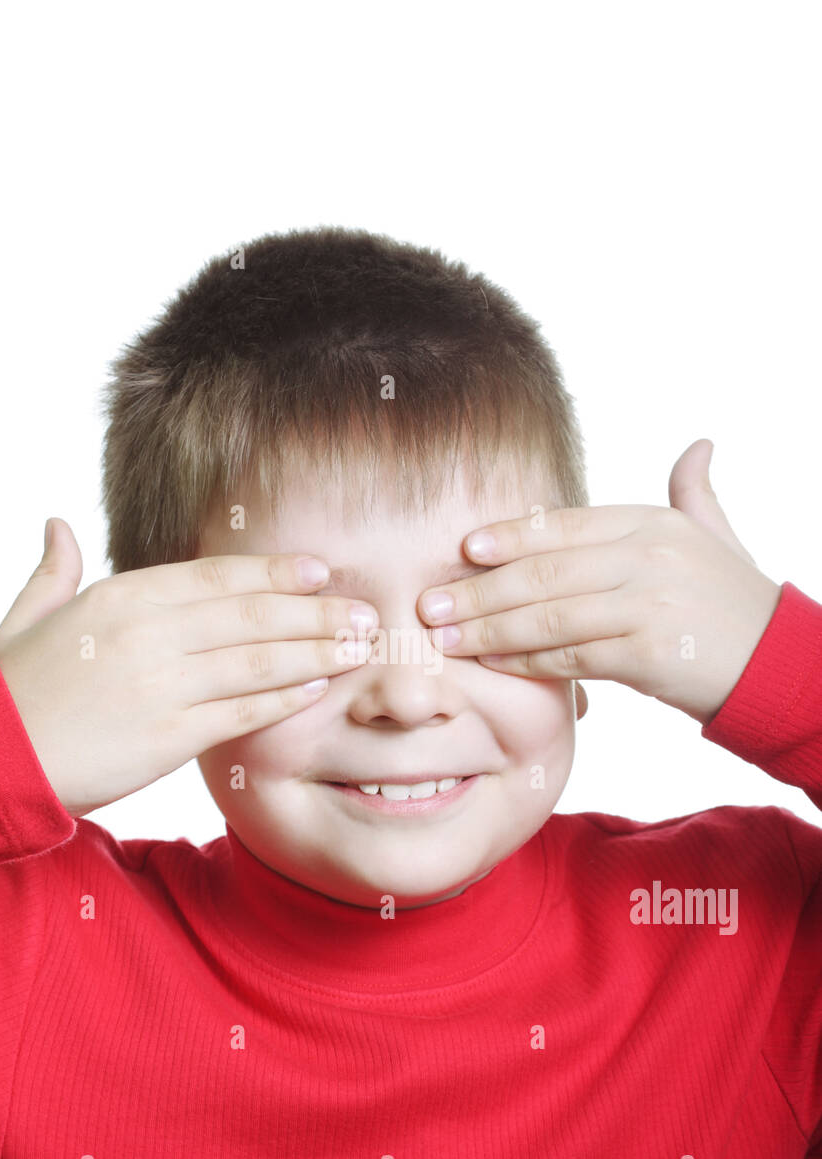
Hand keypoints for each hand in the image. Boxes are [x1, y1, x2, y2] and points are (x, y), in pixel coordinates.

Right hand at [0, 519, 375, 815]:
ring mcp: (161, 684)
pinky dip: (283, 699)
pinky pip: (241, 711)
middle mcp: (147, 632)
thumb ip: (54, 572)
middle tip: (365, 612)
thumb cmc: (11, 689)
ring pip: (257, 660)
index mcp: (121, 596)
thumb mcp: (25, 617)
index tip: (319, 570)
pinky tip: (317, 690)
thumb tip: (57, 526)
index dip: (274, 572)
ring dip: (316, 652)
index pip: (216, 576)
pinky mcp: (168, 736)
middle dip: (315, 612)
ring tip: (359, 648)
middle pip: (251, 614)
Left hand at [416, 440, 782, 724]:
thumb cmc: (735, 602)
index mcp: (653, 523)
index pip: (564, 526)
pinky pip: (571, 657)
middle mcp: (648, 557)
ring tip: (445, 638)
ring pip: (549, 616)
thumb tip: (698, 445)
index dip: (510, 537)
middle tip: (429, 603)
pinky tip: (493, 663)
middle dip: (480, 590)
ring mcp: (648, 605)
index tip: (462, 548)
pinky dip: (527, 662)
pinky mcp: (648, 653)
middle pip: (545, 572)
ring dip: (489, 629)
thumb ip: (693, 493)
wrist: (779, 663)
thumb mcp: (716, 536)